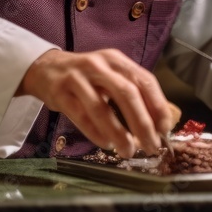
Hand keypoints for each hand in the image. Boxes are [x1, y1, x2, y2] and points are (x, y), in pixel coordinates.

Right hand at [17, 48, 175, 155]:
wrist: (46, 68)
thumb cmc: (86, 77)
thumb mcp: (110, 74)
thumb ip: (131, 91)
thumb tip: (156, 123)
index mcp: (116, 60)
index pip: (145, 80)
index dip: (158, 105)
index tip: (164, 128)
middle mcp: (99, 65)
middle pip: (127, 94)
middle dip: (142, 123)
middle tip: (151, 146)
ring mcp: (78, 78)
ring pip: (102, 108)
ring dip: (118, 133)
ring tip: (128, 151)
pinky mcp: (60, 92)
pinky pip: (81, 116)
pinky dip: (95, 133)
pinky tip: (106, 144)